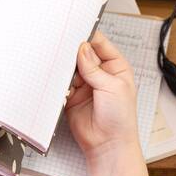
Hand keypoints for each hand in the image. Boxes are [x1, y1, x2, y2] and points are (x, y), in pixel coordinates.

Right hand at [66, 32, 150, 175]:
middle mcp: (100, 74)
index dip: (88, 37)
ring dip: (64, 66)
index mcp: (115, 67)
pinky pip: (62, 84)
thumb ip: (95, 68)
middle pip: (83, 54)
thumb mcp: (112, 88)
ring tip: (56, 61)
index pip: (100, 45)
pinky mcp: (72, 97)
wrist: (108, 145)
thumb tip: (82, 48)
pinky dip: (58, 81)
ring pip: (71, 68)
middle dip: (73, 51)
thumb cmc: (120, 118)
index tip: (75, 31)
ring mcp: (86, 85)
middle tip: (61, 44)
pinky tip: (55, 78)